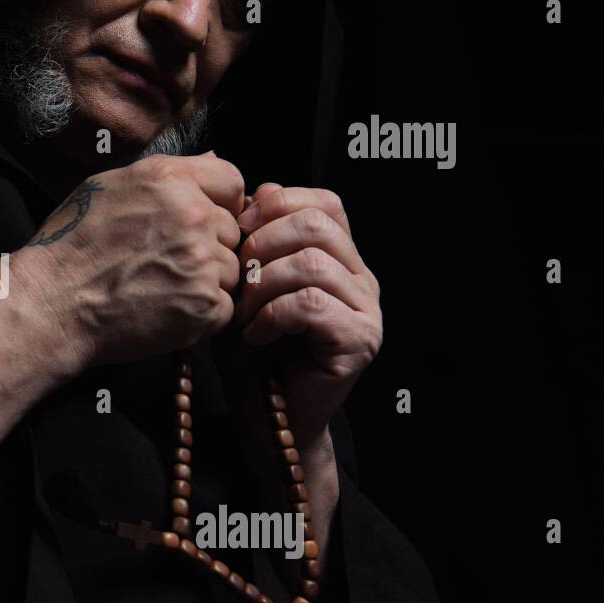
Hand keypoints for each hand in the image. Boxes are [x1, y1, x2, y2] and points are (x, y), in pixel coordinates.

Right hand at [10, 150, 246, 372]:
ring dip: (205, 283)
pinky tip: (166, 311)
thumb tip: (213, 160)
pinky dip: (201, 316)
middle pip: (231, 231)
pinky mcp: (203, 304)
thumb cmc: (69, 248)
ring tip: (160, 289)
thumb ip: (165, 174)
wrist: (52, 303)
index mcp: (169, 180)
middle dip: (208, 248)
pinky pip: (224, 308)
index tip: (203, 223)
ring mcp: (201, 261)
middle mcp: (192, 215)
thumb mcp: (107, 188)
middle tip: (165, 265)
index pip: (231, 181)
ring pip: (229, 271)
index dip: (221, 203)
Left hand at [231, 183, 382, 451]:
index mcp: (341, 258)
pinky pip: (309, 304)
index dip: (276, 206)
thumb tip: (250, 182)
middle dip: (263, 242)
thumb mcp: (243, 287)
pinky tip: (256, 335)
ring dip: (261, 285)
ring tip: (242, 315)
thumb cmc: (251, 353)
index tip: (237, 231)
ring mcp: (366, 311)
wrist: (266, 419)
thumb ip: (250, 239)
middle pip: (319, 223)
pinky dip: (270, 315)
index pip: (324, 202)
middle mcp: (362, 279)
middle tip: (236, 278)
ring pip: (312, 263)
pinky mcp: (359, 341)